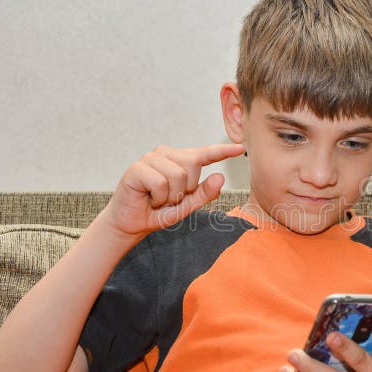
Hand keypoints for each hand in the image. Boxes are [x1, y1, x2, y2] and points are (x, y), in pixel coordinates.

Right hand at [102, 143, 244, 238]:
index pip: (203, 154)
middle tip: (170, 198)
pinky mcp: (137, 168)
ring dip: (171, 196)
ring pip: (177, 175)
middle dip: (186, 189)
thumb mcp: (187, 206)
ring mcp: (150, 159)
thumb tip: (220, 177)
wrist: (131, 224)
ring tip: (158, 199)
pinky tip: (149, 199)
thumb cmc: (158, 212)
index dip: (222, 151)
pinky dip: (158, 198)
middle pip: (193, 165)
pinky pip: (160, 183)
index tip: (240, 148)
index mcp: (178, 160)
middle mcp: (165, 154)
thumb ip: (204, 193)